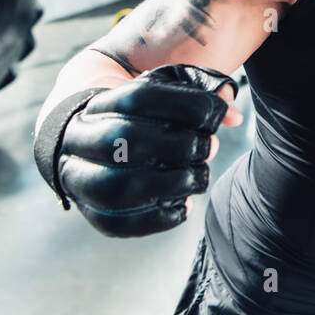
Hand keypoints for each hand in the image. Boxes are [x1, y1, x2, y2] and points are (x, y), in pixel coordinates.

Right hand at [44, 64, 240, 236]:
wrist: (92, 142)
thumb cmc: (141, 115)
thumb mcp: (167, 90)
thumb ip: (202, 91)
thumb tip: (233, 116)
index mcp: (99, 102)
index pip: (138, 98)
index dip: (186, 105)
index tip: (216, 112)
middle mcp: (80, 140)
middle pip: (124, 141)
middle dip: (179, 145)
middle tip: (210, 147)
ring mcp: (80, 179)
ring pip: (119, 187)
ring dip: (172, 183)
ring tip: (198, 176)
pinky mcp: (93, 215)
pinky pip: (121, 223)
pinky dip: (160, 217)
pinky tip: (183, 203)